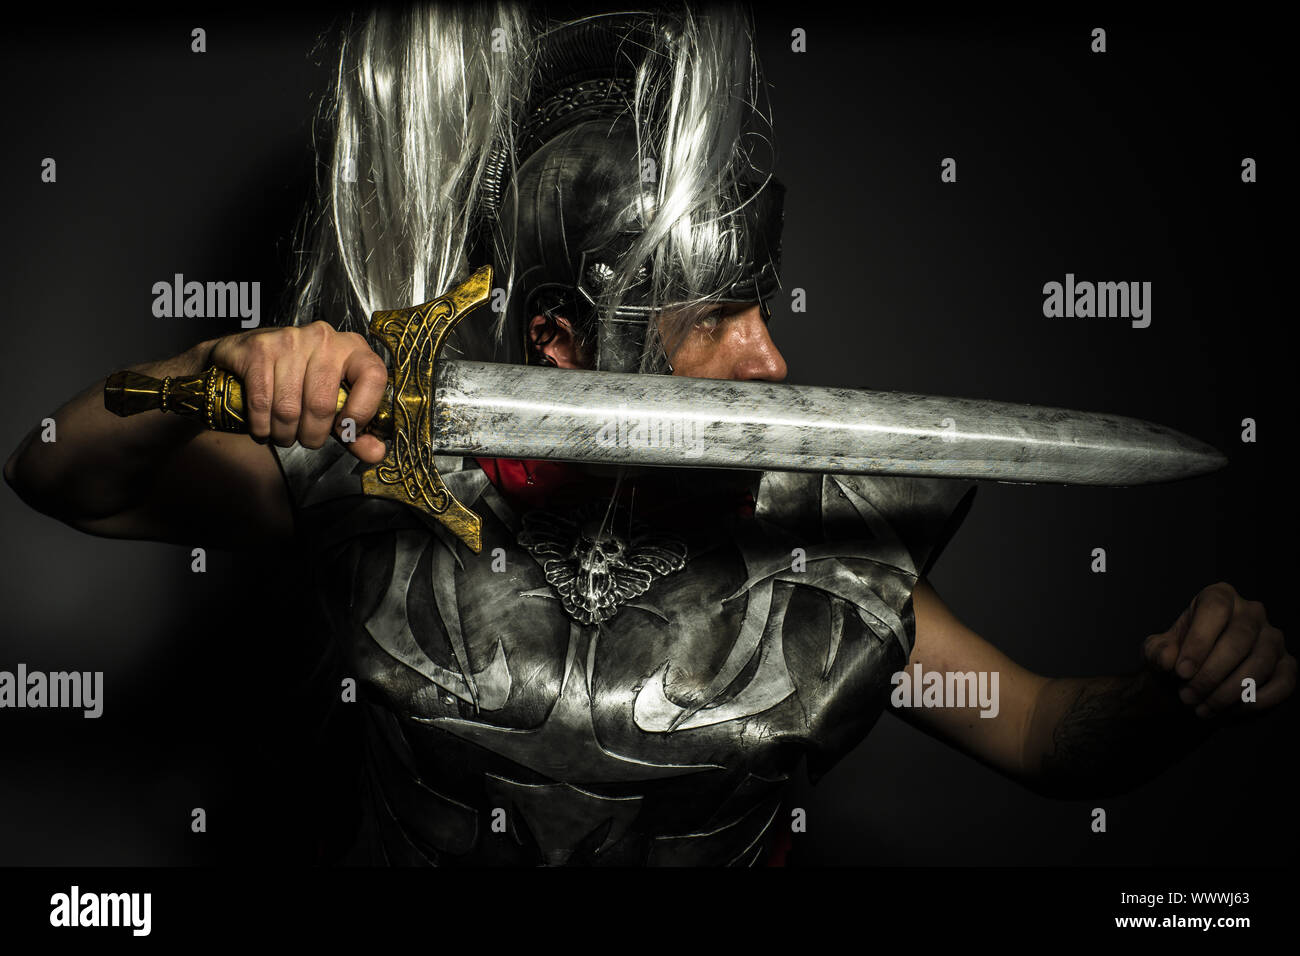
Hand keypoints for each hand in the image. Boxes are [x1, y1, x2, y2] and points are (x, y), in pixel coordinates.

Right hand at [207, 322, 387, 462]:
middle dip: (313, 435)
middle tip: (308, 440)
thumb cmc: (302, 379)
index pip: (374, 376)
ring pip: (289, 408)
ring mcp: (290, 341)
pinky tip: (264, 430)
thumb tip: (376, 453)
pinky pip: (262, 402)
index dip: (361, 412)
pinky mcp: (259, 349)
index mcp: (353, 348)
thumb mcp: (335, 401)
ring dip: (285, 434)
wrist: (252, 352)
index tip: (345, 431)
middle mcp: (324, 339)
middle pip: (322, 404)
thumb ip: (355, 429)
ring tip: (285, 435)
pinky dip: (262, 427)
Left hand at [1143, 582, 1292, 718]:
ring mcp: (1273, 638)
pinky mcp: (1287, 665)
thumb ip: (1159, 652)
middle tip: (1187, 697)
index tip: (1180, 672)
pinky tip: (1229, 711)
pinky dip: (1255, 702)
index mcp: (1219, 597)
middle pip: (1238, 639)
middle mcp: (1251, 612)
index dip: (1198, 641)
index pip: (1215, 609)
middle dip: (1211, 674)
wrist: (1191, 682)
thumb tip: (1169, 660)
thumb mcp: (1157, 653)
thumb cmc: (1176, 659)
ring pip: (1260, 663)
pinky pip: (1282, 684)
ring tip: (1202, 708)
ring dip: (1229, 692)